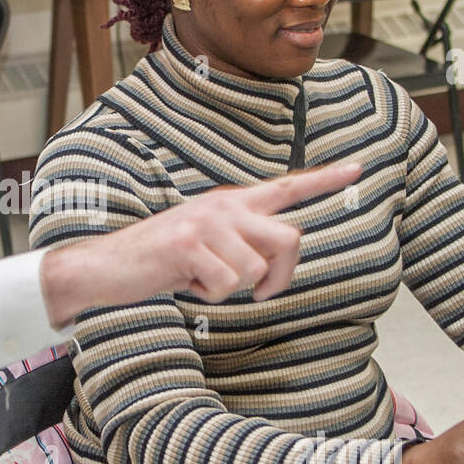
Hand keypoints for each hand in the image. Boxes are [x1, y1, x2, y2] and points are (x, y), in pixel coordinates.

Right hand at [39, 161, 361, 328]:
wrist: (104, 267)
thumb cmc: (159, 264)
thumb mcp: (207, 249)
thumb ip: (241, 246)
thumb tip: (272, 269)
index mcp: (231, 204)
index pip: (287, 188)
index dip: (326, 180)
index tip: (359, 168)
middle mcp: (224, 206)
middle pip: (290, 239)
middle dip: (280, 279)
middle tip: (257, 295)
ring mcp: (206, 221)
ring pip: (257, 271)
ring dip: (230, 290)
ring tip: (198, 280)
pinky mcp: (189, 243)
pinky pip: (226, 284)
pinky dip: (206, 295)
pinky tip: (183, 282)